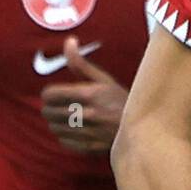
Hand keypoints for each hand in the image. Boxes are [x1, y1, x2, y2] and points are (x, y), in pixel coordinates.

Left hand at [40, 36, 127, 153]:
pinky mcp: (88, 147)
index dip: (49, 94)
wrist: (142, 128)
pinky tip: (76, 130)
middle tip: (60, 105)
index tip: (55, 94)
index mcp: (90, 94)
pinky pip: (63, 141)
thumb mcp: (104, 79)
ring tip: (68, 117)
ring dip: (58, 122)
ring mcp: (88, 133)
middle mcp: (88, 114)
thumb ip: (81, 63)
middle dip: (51, 107)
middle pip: (48, 112)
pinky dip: (66, 136)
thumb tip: (69, 41)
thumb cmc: (122, 101)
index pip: (50, 94)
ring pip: (54, 127)